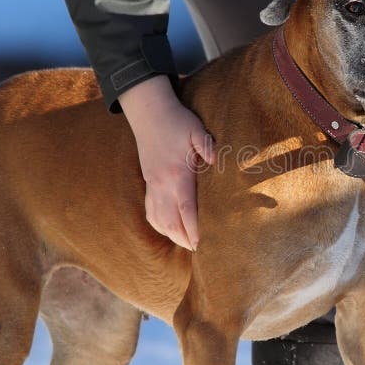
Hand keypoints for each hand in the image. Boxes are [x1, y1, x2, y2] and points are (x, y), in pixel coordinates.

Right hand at [119, 76, 214, 250]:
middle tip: (200, 251)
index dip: (194, 229)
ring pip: (159, 219)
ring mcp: (153, 184)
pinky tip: (169, 229)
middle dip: (185, 238)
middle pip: (171, 221)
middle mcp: (162, 184)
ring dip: (172, 234)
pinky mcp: (148, 181)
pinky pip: (151, 210)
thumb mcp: (196, 129)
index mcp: (177, 175)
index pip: (186, 209)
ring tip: (187, 244)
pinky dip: (160, 224)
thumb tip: (216, 160)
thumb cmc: (177, 121)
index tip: (202, 244)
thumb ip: (207, 145)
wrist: (149, 113)